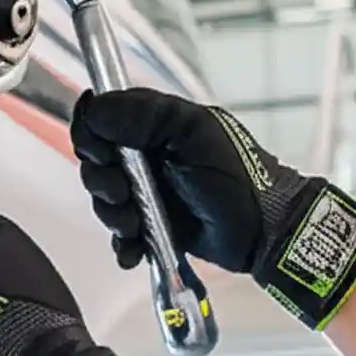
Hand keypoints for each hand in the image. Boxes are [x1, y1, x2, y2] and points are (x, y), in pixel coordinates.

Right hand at [71, 89, 355, 330]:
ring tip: (138, 226)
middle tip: (124, 194)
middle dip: (103, 183)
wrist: (263, 229)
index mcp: (154, 125)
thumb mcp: (192, 133)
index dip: (92, 137)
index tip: (103, 154)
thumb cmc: (237, 175)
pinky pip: (121, 235)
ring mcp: (148, 192)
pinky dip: (124, 244)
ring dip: (115, 217)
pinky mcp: (152, 226)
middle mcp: (146, 156)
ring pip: (105, 202)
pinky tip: (135, 249)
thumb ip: (143, 116)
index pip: (100, 120)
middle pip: (95, 164)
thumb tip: (93, 106)